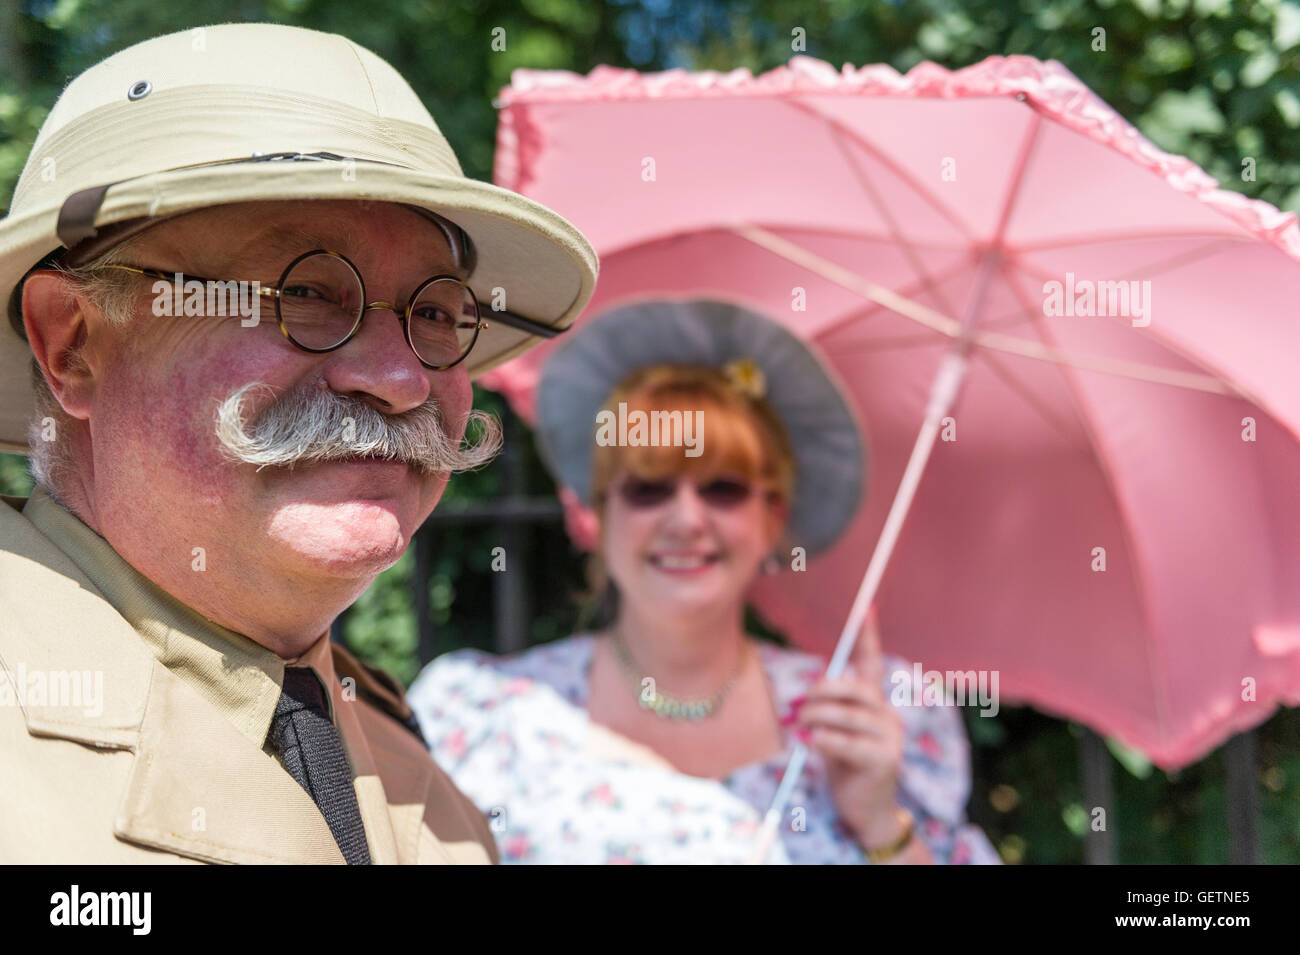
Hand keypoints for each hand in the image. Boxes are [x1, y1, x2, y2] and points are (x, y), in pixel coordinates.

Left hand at [795, 604, 907, 849]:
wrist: (865, 811)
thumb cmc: (845, 768)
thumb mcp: (834, 734)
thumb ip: (827, 713)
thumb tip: (807, 697)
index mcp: (875, 706)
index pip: (872, 664)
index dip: (868, 636)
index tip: (865, 607)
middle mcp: (887, 717)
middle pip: (855, 689)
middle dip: (823, 691)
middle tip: (801, 703)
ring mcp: (889, 739)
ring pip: (849, 716)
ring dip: (817, 717)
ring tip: (800, 725)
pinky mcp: (883, 761)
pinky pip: (848, 743)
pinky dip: (824, 739)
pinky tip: (810, 741)